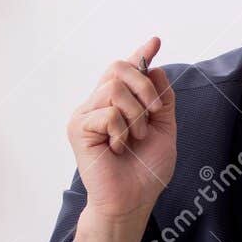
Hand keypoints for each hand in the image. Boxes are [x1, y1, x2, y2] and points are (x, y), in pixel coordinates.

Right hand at [67, 37, 176, 241]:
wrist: (133, 200)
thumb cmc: (146, 170)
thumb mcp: (163, 129)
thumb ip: (161, 100)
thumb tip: (155, 69)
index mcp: (119, 104)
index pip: (127, 70)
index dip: (141, 54)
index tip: (155, 42)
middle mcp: (98, 104)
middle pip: (118, 68)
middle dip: (143, 86)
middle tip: (152, 112)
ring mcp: (85, 115)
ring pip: (114, 89)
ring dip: (135, 114)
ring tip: (134, 138)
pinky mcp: (78, 128)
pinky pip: (108, 113)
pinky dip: (122, 131)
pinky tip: (117, 148)